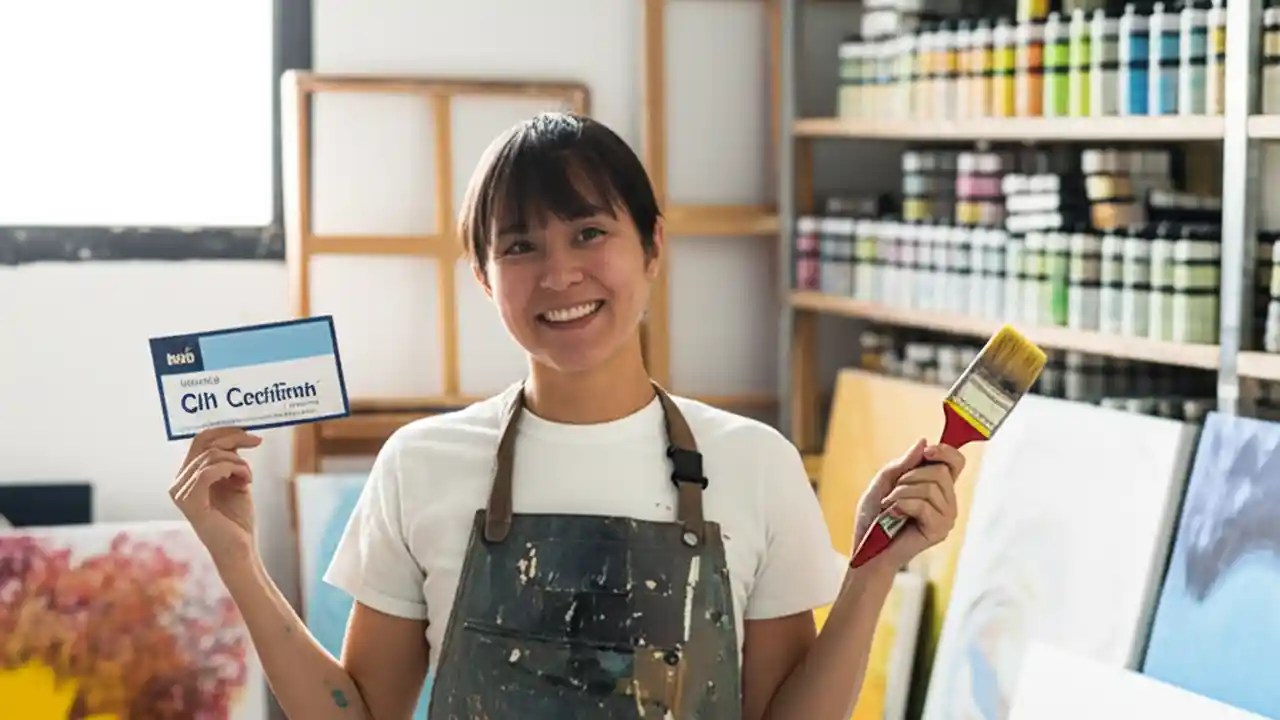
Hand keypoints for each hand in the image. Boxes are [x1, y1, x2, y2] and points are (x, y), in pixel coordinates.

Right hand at [170, 427, 263, 568]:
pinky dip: (232, 469)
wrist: (240, 550)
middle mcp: (178, 483)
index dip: (225, 430)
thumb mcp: (235, 480)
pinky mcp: (190, 502)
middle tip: (257, 442)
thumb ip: (229, 460)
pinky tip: (244, 481)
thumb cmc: (238, 519)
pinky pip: (209, 471)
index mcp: (186, 477)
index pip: (199, 441)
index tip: (250, 433)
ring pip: (211, 455)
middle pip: (204, 443)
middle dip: (234, 438)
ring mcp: (181, 493)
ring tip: (247, 478)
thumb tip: (236, 435)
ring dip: (238, 462)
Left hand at [852, 438, 963, 571]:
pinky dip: (902, 504)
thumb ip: (904, 463)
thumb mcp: (885, 481)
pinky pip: (923, 504)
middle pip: (940, 471)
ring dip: (902, 492)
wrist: (867, 548)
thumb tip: (923, 442)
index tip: (927, 452)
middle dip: (910, 476)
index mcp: (938, 487)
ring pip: (931, 486)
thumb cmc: (875, 516)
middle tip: (893, 492)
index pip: (956, 463)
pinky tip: (894, 515)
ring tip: (891, 505)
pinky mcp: (939, 530)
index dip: (945, 452)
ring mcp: (946, 517)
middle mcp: (947, 502)